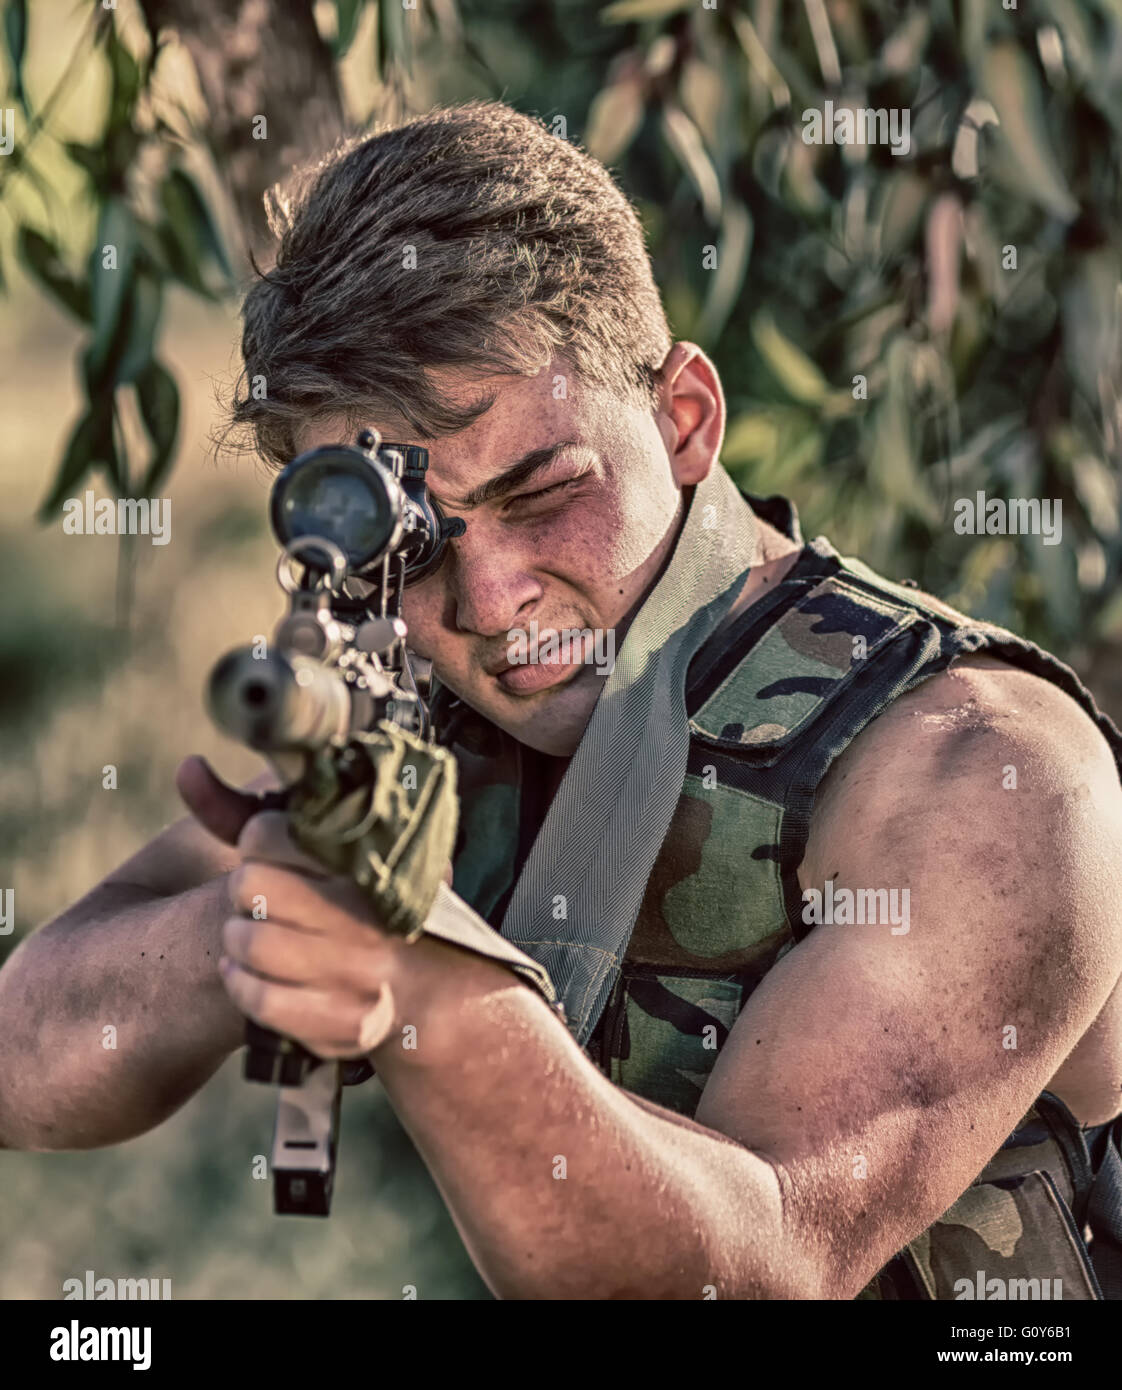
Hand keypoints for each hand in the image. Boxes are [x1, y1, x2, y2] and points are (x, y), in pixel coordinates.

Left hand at [217, 810, 413, 1059]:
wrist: (404, 982)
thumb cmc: (336, 898)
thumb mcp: (299, 847)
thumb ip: (240, 808)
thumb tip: (187, 767)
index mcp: (368, 855)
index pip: (268, 833)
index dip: (255, 841)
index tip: (268, 852)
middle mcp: (375, 911)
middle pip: (252, 886)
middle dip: (245, 891)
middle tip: (260, 898)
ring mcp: (367, 970)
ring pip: (253, 943)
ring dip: (238, 939)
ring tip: (252, 934)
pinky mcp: (352, 1022)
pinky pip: (261, 999)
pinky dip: (240, 984)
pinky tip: (247, 972)